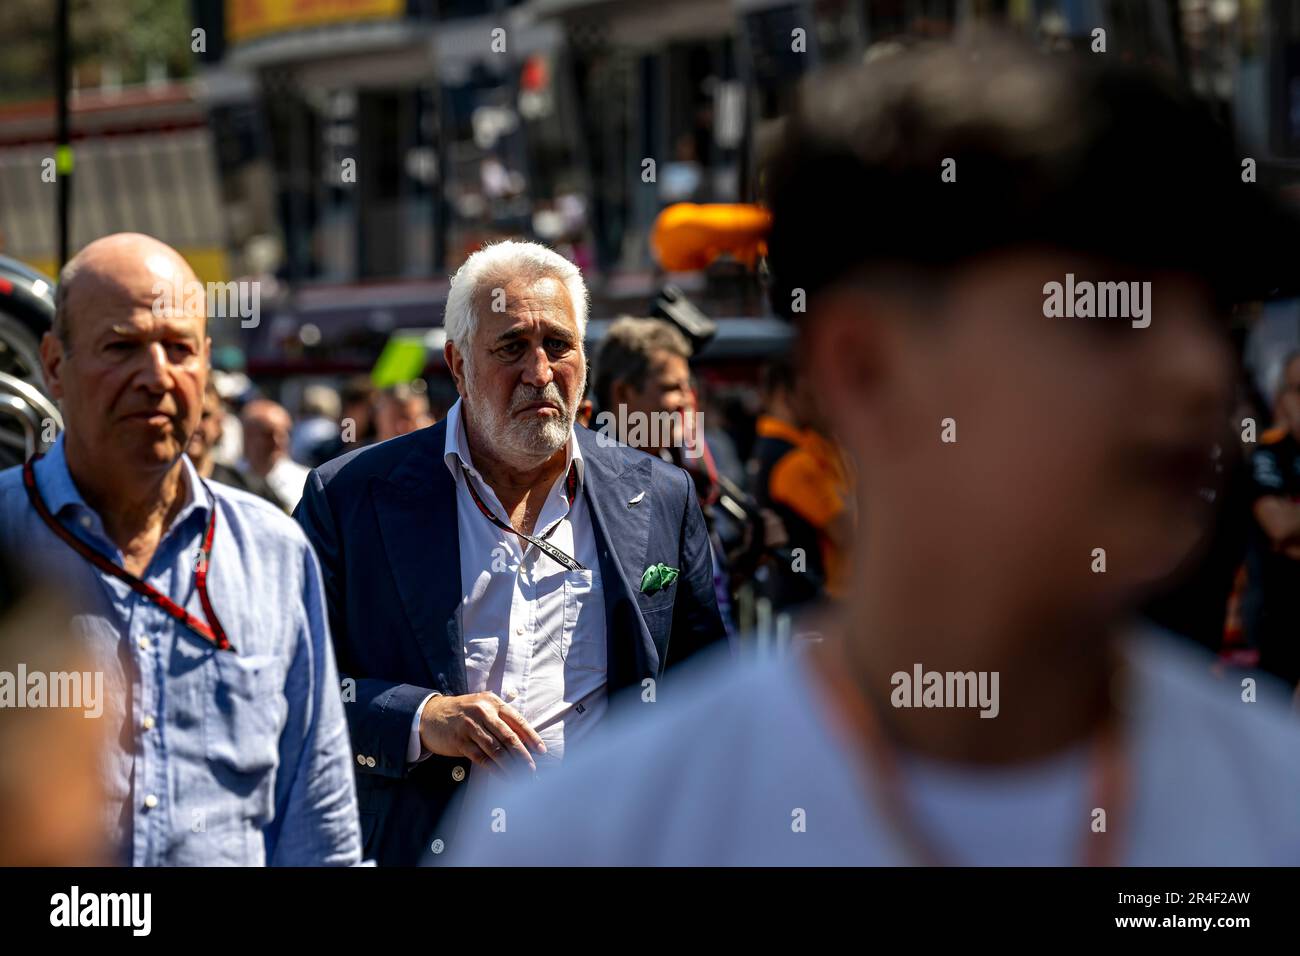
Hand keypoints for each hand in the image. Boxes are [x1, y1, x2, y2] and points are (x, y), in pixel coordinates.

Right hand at [418, 692, 546, 775]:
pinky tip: (504, 777)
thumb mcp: (482, 706)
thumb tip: (525, 740)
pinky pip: (482, 759)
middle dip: (523, 756)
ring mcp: (471, 727)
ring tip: (521, 777)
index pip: (518, 721)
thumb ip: (501, 718)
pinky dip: (495, 770)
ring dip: (511, 766)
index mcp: (493, 703)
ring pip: (497, 750)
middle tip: (532, 769)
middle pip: (509, 737)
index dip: (531, 737)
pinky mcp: (460, 741)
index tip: (541, 751)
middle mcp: (483, 712)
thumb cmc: (462, 713)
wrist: (430, 715)